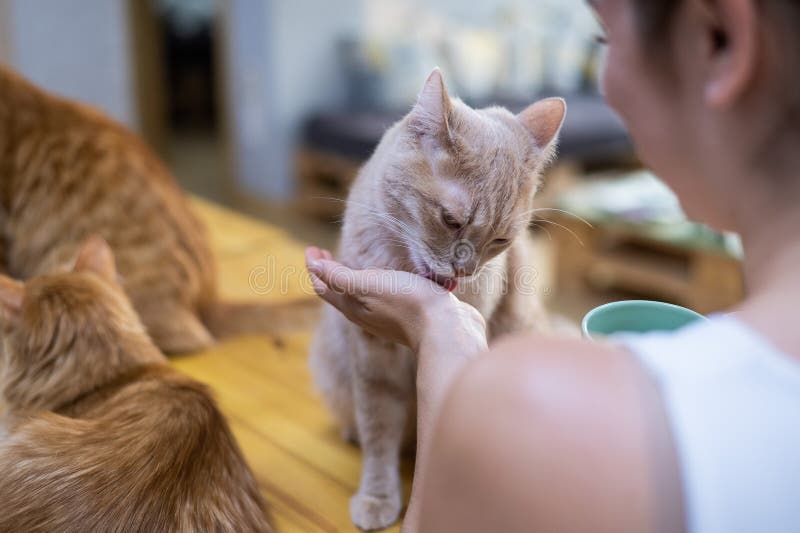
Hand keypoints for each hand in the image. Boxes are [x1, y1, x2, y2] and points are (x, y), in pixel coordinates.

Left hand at [305, 247, 485, 351]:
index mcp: (351, 306)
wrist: (444, 329)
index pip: (323, 286)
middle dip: (327, 272)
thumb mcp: (367, 284)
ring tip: (349, 265)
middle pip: (337, 293)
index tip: (312, 248)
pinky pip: (379, 299)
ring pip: (357, 297)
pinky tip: (383, 279)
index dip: (314, 266)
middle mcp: (364, 314)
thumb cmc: (406, 302)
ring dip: (348, 279)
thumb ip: (339, 276)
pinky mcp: (405, 316)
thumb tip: (312, 265)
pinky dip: (371, 285)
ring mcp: (384, 317)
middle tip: (323, 254)